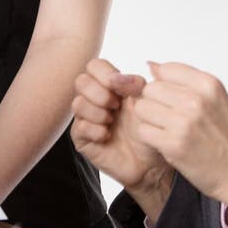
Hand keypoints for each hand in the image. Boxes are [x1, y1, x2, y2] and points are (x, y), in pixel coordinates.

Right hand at [71, 59, 172, 203]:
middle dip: (100, 93)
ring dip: (98, 113)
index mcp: (109, 85)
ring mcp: (86, 117)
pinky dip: (96, 131)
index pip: (94, 66)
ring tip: (112, 122)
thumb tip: (117, 77)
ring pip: (77, 103)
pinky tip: (107, 136)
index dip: (104, 74)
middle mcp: (94, 99)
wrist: (150, 161)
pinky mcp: (82, 138)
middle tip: (115, 106)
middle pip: (81, 81)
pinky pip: (80, 126)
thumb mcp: (147, 102)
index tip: (119, 88)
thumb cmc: (148, 129)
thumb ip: (134, 85)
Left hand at [134, 63, 227, 221]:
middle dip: (153, 102)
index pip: (165, 69)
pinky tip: (164, 142)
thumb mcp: (215, 99)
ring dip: (148, 120)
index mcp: (208, 84)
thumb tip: (152, 66)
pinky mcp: (173, 144)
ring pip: (142, 108)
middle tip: (167, 117)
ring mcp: (184, 122)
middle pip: (150, 89)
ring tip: (165, 130)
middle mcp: (196, 99)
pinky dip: (149, 138)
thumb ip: (184, 82)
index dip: (162, 84)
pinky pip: (143, 131)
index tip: (170, 97)